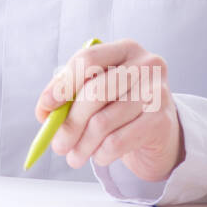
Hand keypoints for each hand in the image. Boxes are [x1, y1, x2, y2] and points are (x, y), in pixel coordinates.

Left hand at [34, 38, 184, 182]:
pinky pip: (118, 141)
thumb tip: (45, 112)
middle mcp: (145, 64)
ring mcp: (157, 91)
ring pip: (104, 122)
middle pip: (94, 92)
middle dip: (70, 123)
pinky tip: (98, 157)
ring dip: (82, 145)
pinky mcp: (162, 120)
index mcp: (125, 49)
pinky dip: (102, 154)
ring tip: (74, 157)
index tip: (45, 107)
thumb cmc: (121, 104)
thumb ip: (70, 93)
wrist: (161, 129)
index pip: (86, 60)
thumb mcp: (97, 90)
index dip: (62, 85)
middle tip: (57, 146)